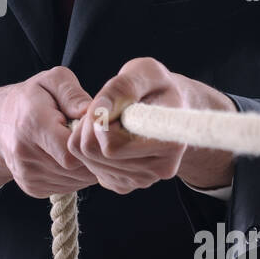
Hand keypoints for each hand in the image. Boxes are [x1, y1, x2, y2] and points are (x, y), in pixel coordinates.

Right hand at [0, 66, 99, 198]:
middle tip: (88, 137)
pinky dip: (74, 175)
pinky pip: (67, 187)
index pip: (71, 151)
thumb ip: (73, 93)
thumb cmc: (31, 98)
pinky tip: (66, 156)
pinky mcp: (32, 187)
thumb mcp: (51, 81)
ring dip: (85, 166)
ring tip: (75, 145)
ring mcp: (27, 174)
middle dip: (91, 155)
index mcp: (32, 124)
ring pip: (76, 181)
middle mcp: (25, 154)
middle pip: (76, 169)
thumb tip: (91, 113)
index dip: (88, 143)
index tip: (89, 128)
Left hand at [67, 57, 237, 193]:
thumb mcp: (145, 72)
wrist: (168, 106)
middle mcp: (160, 169)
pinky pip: (91, 170)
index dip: (100, 121)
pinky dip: (91, 150)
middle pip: (96, 154)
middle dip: (90, 126)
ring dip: (89, 136)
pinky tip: (108, 135)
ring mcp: (142, 180)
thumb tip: (100, 111)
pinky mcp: (126, 185)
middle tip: (105, 108)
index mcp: (170, 143)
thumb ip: (122, 88)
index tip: (108, 103)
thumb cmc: (157, 86)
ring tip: (110, 120)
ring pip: (90, 162)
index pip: (113, 146)